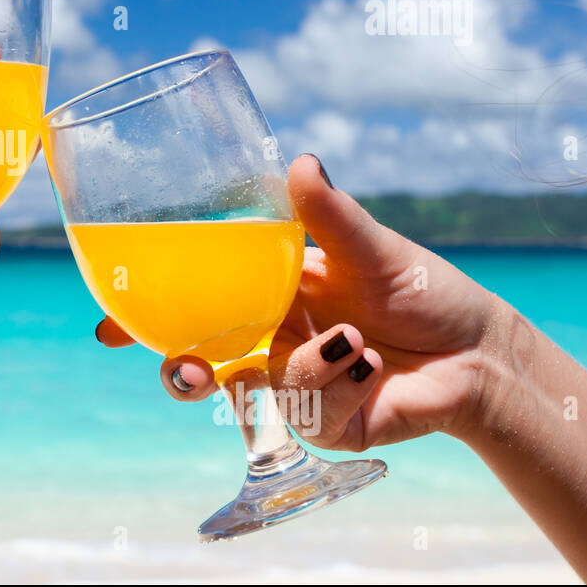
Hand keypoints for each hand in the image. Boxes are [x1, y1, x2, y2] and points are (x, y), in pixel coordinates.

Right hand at [96, 154, 502, 450]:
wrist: (478, 356)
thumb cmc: (427, 293)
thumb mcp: (374, 249)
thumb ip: (330, 215)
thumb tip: (301, 161)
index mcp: (271, 295)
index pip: (198, 304)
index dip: (150, 317)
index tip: (109, 324)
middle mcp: (273, 341)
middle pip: (202, 362)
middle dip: (183, 371)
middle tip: (191, 371)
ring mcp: (295, 386)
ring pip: (254, 390)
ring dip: (300, 369)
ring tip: (352, 345)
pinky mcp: (323, 425)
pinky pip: (306, 410)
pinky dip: (341, 383)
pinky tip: (372, 368)